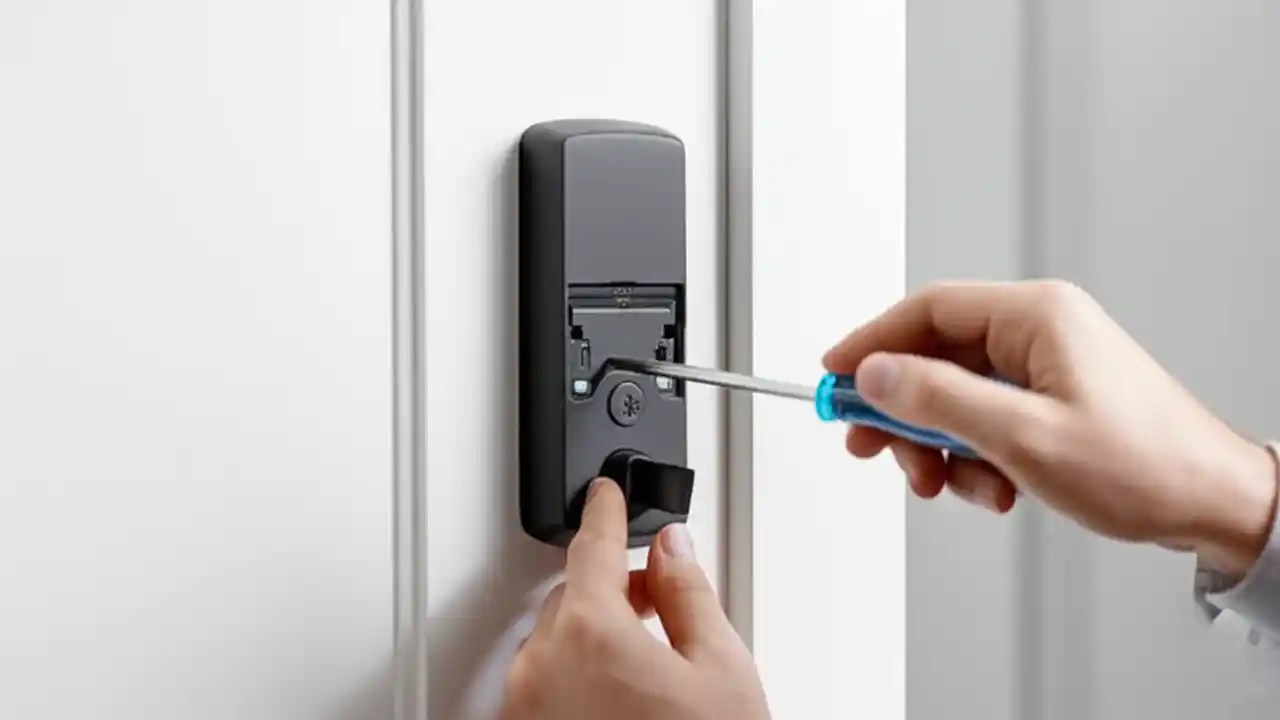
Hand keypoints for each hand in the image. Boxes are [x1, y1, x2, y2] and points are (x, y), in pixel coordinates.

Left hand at [500, 478, 769, 719]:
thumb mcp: (720, 669)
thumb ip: (689, 592)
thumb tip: (672, 548)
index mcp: (590, 630)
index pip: (592, 544)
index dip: (605, 508)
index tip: (605, 490)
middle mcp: (542, 664)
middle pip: (574, 594)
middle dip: (615, 586)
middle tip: (660, 596)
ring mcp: (526, 706)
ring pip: (557, 640)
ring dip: (597, 631)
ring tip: (651, 660)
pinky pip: (546, 682)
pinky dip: (578, 671)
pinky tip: (622, 695)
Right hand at [824, 280, 1276, 576]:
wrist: (1214, 504)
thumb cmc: (1144, 465)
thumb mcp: (1022, 436)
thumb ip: (939, 399)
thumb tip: (876, 374)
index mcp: (1036, 316)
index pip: (927, 310)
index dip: (871, 342)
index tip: (834, 376)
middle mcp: (1040, 331)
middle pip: (935, 354)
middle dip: (902, 408)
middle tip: (874, 445)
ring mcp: (1046, 366)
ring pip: (955, 393)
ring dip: (939, 443)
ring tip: (947, 482)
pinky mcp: (1051, 400)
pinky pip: (985, 417)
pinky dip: (973, 455)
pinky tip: (992, 486)